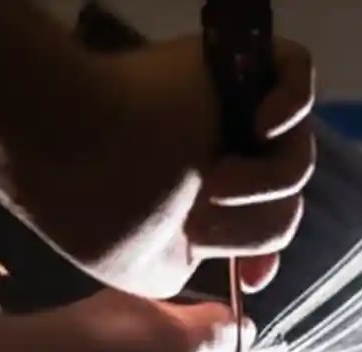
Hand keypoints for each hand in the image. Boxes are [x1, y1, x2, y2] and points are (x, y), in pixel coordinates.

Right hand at [0, 36, 314, 298]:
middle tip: (202, 223)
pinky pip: (296, 73)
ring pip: (295, 158)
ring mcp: (234, 110)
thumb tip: (244, 271)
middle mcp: (223, 154)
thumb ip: (200, 266)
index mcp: (205, 198)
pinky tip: (263, 125)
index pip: (262, 225)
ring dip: (263, 184)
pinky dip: (292, 102)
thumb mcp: (153, 270)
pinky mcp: (236, 64)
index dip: (266, 253)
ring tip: (213, 181)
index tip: (250, 277)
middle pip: (285, 199)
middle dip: (256, 224)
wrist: (66, 140)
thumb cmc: (102, 212)